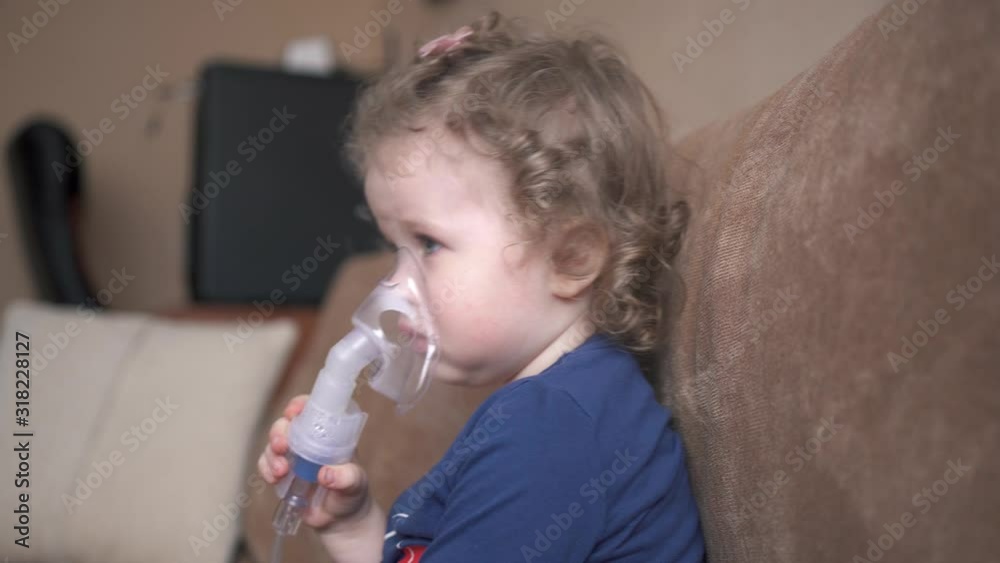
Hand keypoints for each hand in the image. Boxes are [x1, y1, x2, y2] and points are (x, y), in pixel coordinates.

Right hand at [258, 394, 372, 531]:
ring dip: (271, 453)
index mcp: (328, 435)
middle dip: (279, 431)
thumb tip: (326, 474)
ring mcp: (293, 457)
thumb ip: (346, 478)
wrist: (340, 518)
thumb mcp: (355, 483)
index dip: (300, 405)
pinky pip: (265, 464)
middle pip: (286, 424)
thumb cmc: (352, 493)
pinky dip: (266, 469)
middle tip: (281, 445)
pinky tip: (274, 479)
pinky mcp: (282, 474)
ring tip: (281, 470)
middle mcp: (308, 441)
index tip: (294, 412)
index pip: (313, 410)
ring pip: (273, 443)